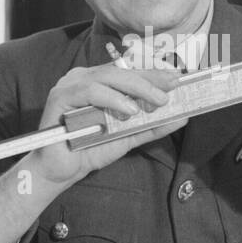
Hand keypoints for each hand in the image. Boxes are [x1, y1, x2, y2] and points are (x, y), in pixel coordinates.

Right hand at [27, 63, 186, 185]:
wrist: (61, 172)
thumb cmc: (89, 150)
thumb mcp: (128, 137)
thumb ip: (152, 126)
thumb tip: (182, 117)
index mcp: (98, 82)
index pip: (129, 71)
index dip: (153, 73)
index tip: (177, 78)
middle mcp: (83, 78)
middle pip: (121, 70)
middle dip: (150, 79)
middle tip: (172, 89)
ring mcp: (69, 85)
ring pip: (107, 76)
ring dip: (136, 88)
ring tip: (156, 102)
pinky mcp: (59, 97)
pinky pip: (89, 91)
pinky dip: (112, 98)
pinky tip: (129, 110)